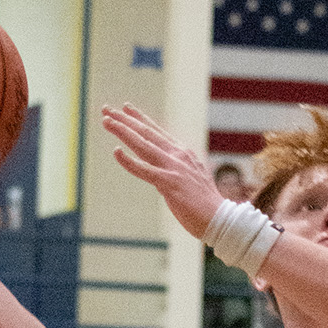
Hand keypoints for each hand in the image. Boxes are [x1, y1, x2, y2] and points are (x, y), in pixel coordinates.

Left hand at [102, 107, 223, 240]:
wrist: (221, 218)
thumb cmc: (205, 203)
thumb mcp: (191, 179)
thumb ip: (176, 171)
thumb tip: (162, 173)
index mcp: (183, 154)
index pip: (157, 132)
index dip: (140, 119)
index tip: (126, 108)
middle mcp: (178, 156)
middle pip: (146, 133)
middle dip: (125, 120)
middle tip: (107, 109)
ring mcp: (173, 168)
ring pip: (143, 144)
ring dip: (123, 131)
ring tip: (106, 121)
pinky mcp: (169, 183)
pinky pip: (144, 170)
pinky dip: (129, 161)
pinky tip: (116, 151)